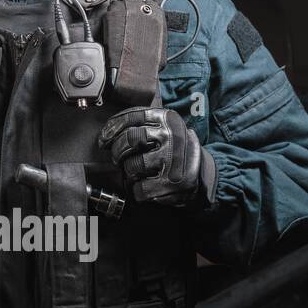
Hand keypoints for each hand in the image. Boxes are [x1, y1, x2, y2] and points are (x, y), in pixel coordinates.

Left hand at [97, 106, 215, 207]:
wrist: (203, 174)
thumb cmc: (173, 150)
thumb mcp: (163, 128)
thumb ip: (140, 125)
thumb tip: (106, 134)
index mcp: (167, 118)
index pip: (131, 116)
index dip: (112, 128)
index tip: (104, 139)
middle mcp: (171, 136)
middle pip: (129, 139)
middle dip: (117, 151)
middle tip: (117, 157)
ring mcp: (172, 159)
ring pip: (132, 165)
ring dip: (129, 171)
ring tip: (138, 171)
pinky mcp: (172, 182)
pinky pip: (139, 188)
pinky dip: (137, 190)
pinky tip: (146, 186)